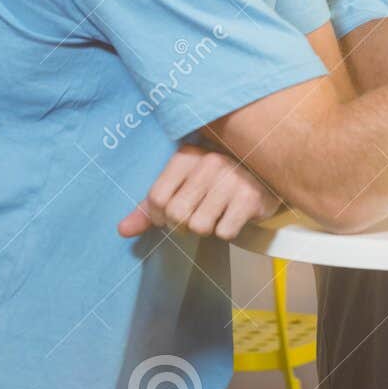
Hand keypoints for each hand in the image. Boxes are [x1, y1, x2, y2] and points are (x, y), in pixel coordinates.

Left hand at [118, 145, 280, 240]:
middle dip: (184, 226)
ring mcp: (232, 179)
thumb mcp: (181, 186)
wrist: (265, 175)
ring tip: (216, 214)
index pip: (157, 199)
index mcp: (187, 156)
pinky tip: (233, 216)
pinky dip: (227, 232)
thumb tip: (122, 231)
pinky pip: (224, 232)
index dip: (161, 217)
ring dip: (206, 229)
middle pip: (177, 215)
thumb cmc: (216, 182)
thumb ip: (151, 208)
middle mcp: (209, 163)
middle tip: (197, 217)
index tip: (172, 216)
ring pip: (200, 226)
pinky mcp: (250, 197)